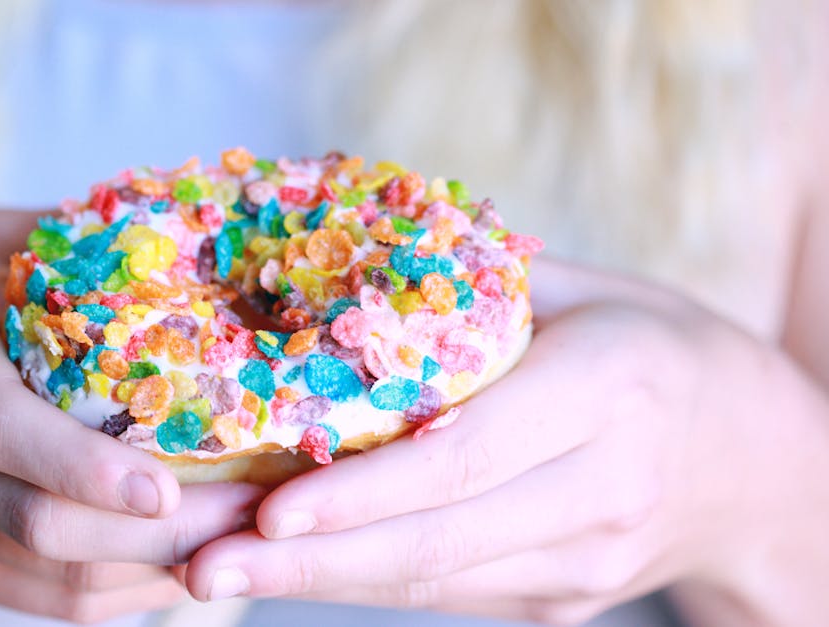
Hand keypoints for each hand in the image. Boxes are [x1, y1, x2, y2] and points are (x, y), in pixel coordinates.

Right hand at [0, 211, 263, 621]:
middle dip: (162, 533)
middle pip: (39, 523)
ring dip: (157, 571)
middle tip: (255, 508)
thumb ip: (65, 248)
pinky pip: (41, 598)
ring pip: (53, 577)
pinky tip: (182, 563)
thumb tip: (193, 242)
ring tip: (242, 536)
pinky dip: (121, 591)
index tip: (169, 486)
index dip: (83, 467)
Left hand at [182, 258, 826, 624]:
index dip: (365, 492)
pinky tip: (293, 568)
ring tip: (220, 572)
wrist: (759, 461)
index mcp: (608, 394)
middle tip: (205, 565)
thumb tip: (341, 274)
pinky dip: (367, 581)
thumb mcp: (589, 292)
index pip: (468, 457)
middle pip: (439, 541)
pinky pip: (453, 592)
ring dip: (322, 581)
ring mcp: (587, 562)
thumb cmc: (654, 348)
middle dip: (312, 561)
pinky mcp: (565, 599)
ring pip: (437, 582)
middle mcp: (602, 491)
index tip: (269, 508)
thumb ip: (477, 292)